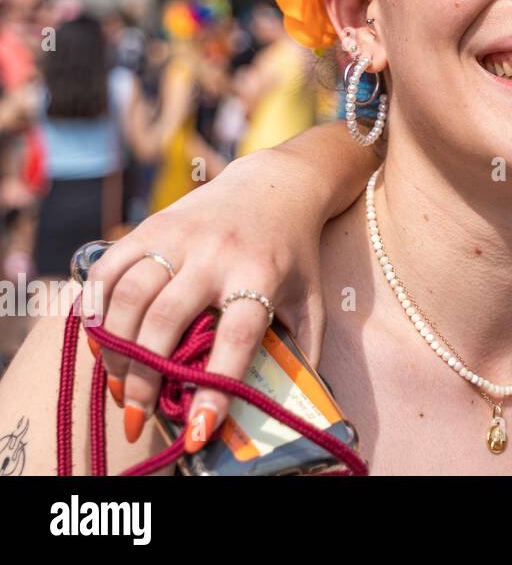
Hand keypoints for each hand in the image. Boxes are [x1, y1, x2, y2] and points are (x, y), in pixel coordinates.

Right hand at [85, 148, 327, 451]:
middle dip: (146, 376)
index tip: (199, 431)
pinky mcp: (151, 225)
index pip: (236, 339)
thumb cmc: (294, 255)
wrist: (278, 186)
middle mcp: (218, 254)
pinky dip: (94, 308)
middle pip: (168, 321)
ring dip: (115, 349)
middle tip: (138, 414)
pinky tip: (99, 340)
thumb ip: (305, 351)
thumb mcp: (311, 299)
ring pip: (130, 297)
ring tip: (119, 384)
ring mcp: (180, 236)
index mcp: (261, 276)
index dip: (215, 388)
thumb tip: (287, 407)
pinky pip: (108, 270)